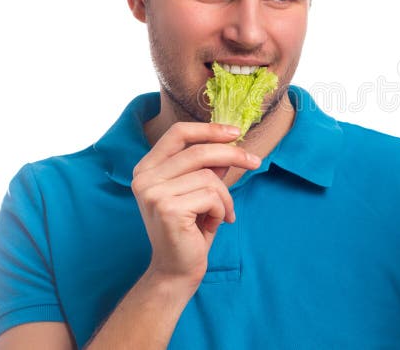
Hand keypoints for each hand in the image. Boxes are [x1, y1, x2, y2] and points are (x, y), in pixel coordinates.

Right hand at [131, 122, 261, 286]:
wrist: (177, 270)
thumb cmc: (189, 229)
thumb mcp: (197, 191)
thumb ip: (207, 167)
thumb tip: (229, 143)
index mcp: (147, 168)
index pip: (178, 133)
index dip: (209, 129)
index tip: (235, 132)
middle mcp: (144, 177)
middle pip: (199, 151)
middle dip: (233, 155)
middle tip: (255, 162)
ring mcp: (153, 193)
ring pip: (210, 177)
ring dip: (225, 197)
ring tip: (221, 214)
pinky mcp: (168, 208)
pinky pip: (212, 196)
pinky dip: (222, 209)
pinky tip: (213, 224)